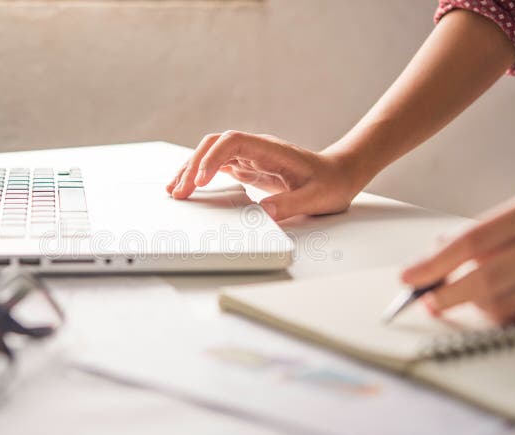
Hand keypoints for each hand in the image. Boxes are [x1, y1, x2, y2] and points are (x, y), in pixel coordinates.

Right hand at [165, 131, 363, 220]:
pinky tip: (189, 186)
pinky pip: (218, 164)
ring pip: (212, 153)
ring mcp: (250, 156)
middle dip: (193, 165)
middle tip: (179, 192)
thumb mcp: (316, 198)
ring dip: (191, 169)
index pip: (232, 142)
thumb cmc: (331, 184)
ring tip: (174, 190)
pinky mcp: (248, 166)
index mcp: (271, 150)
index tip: (201, 181)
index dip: (212, 159)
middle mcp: (256, 148)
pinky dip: (200, 174)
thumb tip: (264, 213)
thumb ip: (290, 204)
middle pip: (214, 145)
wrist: (340, 175)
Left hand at [401, 195, 514, 323]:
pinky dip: (498, 316)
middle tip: (426, 300)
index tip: (408, 275)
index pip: (472, 240)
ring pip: (503, 306)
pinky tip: (493, 303)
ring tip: (462, 296)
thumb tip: (429, 259)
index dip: (434, 262)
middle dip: (447, 295)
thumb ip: (476, 236)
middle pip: (486, 279)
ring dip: (473, 307)